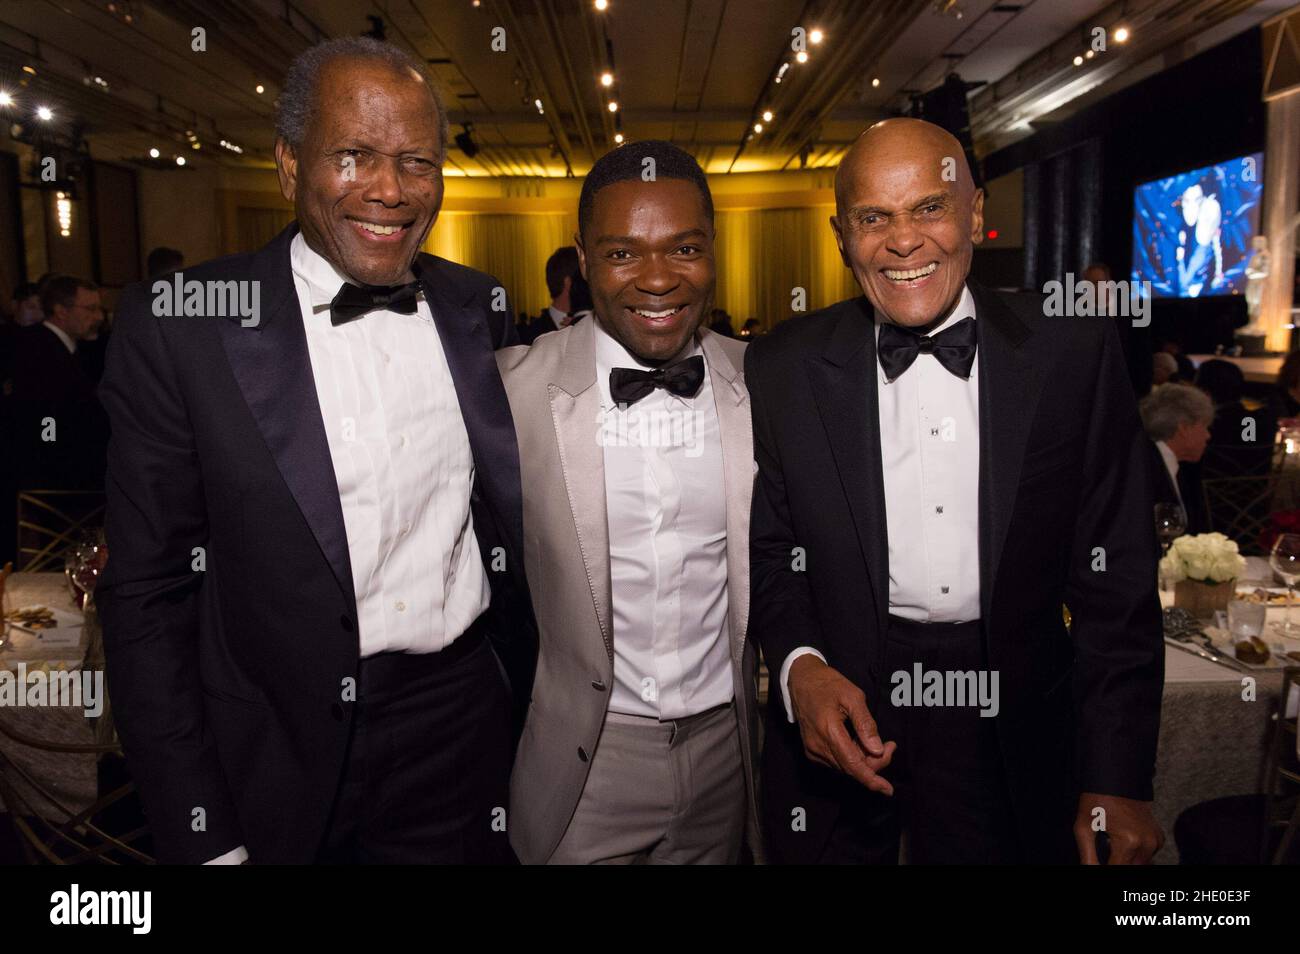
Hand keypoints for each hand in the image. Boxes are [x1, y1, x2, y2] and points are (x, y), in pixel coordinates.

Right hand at [787, 654, 895, 794]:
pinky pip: (836, 762)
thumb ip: (866, 724)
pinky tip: (858, 742)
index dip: (871, 780)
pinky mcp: (811, 750)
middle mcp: (818, 746)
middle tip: (890, 746)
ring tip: (876, 742)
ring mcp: (812, 750)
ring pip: (844, 767)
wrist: (800, 680)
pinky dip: (851, 758)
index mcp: (828, 731)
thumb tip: (877, 749)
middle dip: (874, 763)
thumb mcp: (853, 696)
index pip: (853, 765)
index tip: (888, 790)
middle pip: (851, 768)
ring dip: (863, 760)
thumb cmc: (828, 684)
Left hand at [1074, 793, 1162, 863]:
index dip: (1105, 868)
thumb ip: (1087, 856)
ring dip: (1127, 860)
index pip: (1116, 870)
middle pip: (1130, 868)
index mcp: (1129, 842)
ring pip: (1140, 864)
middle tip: (1105, 850)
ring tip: (1112, 845)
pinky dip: (1137, 853)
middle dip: (1116, 863)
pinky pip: (1148, 855)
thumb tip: (1090, 870)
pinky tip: (1123, 841)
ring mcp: (1155, 840)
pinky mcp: (1159, 837)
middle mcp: (1147, 843)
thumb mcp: (1084, 828)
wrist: (1115, 779)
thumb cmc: (1096, 800)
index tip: (1097, 863)